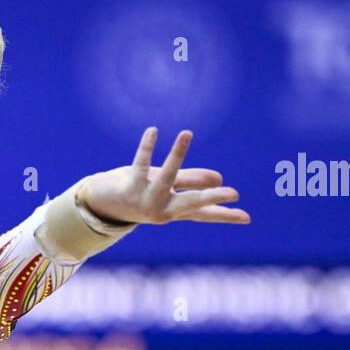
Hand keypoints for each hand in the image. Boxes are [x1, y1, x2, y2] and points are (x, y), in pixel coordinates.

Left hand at [75, 127, 248, 225]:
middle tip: (232, 192)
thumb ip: (191, 181)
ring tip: (187, 133)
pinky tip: (154, 131)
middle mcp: (161, 209)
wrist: (102, 205)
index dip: (225, 215)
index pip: (204, 214)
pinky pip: (140, 163)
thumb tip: (219, 178)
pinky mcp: (129, 187)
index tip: (247, 217)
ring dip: (176, 155)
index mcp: (174, 212)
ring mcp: (145, 199)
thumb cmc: (141, 195)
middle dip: (211, 198)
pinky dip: (147, 146)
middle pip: (190, 203)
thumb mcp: (167, 188)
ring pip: (166, 177)